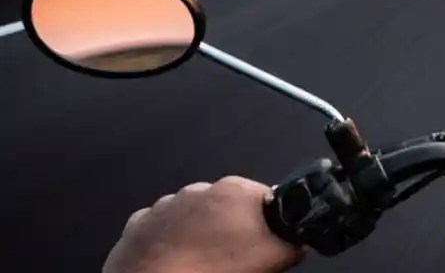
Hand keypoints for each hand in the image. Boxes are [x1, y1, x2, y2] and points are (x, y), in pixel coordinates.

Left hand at [105, 176, 302, 272]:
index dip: (267, 223)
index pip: (264, 199)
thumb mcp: (274, 259)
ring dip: (198, 233)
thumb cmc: (216, 269)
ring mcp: (164, 205)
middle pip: (226, 207)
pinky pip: (161, 230)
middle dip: (231, 227)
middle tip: (233, 258)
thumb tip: (297, 241)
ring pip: (192, 217)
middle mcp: (199, 188)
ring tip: (200, 263)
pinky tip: (174, 262)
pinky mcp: (137, 225)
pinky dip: (168, 243)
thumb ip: (293, 243)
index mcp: (235, 189)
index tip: (264, 244)